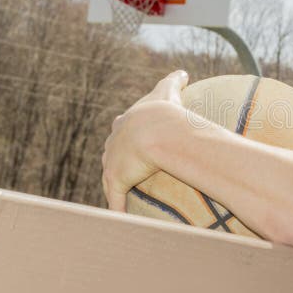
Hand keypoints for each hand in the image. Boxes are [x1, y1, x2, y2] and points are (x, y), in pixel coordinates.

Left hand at [101, 70, 188, 210]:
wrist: (157, 129)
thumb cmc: (164, 110)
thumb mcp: (168, 91)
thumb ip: (174, 80)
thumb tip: (183, 71)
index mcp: (125, 123)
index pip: (122, 129)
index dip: (126, 133)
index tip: (130, 137)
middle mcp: (114, 143)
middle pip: (111, 151)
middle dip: (116, 156)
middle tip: (124, 163)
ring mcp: (112, 162)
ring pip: (110, 176)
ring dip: (114, 184)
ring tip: (120, 193)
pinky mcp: (116, 180)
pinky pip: (116, 200)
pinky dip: (117, 210)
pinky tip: (118, 221)